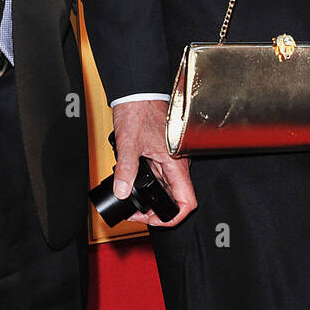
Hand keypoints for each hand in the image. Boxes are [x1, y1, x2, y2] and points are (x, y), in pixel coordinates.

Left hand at [111, 98, 195, 225]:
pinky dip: (148, 184)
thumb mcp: (128, 142)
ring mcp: (170, 158)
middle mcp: (177, 162)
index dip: (172, 217)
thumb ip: (125, 169)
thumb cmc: (139, 109)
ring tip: (130, 199)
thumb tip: (122, 192)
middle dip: (155, 210)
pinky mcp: (162, 153)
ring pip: (166, 188)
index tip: (152, 218)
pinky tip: (131, 183)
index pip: (186, 201)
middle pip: (175, 198)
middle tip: (135, 212)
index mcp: (175, 163)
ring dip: (151, 197)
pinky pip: (159, 175)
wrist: (138, 90)